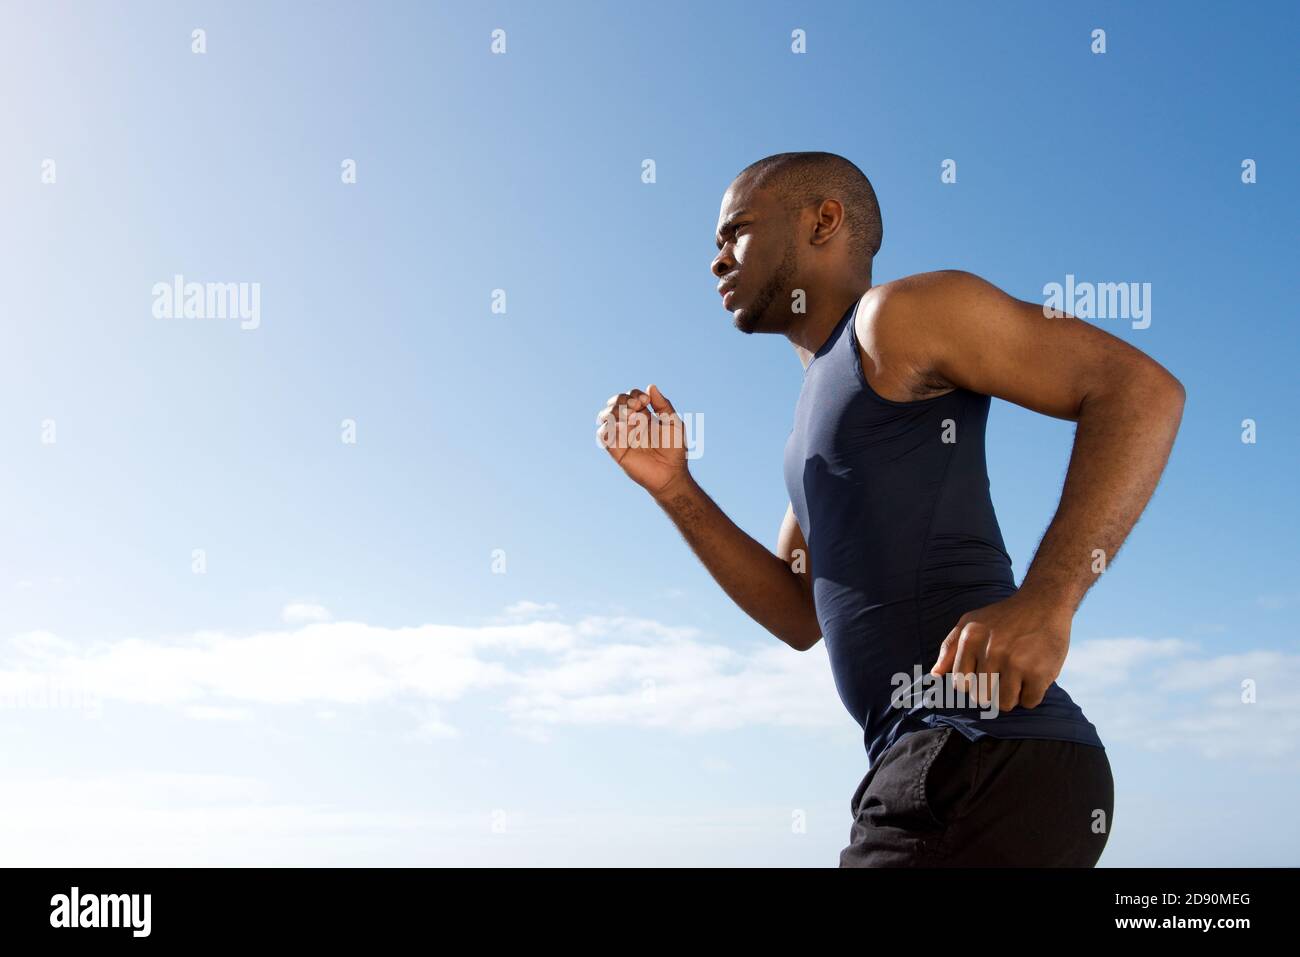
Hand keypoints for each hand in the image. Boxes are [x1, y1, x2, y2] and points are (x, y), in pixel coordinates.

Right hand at [596, 384, 690, 498]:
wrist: (671, 473)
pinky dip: (609, 426)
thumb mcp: (673, 423)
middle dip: (621, 399)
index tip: (646, 400)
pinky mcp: (616, 450)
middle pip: (614, 403)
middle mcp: (629, 424)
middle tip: (636, 405)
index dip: (634, 394)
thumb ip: (663, 405)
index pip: (630, 397)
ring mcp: (622, 436)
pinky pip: (603, 434)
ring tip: (629, 415)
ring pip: (605, 416)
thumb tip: (650, 386)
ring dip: (614, 410)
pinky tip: (623, 427)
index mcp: (642, 416)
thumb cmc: (675, 450)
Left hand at [928, 591, 1071, 712]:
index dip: (972, 685)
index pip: (960, 684)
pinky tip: (1034, 676)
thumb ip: (949, 647)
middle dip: (991, 693)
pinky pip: (1029, 702)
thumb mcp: (970, 622)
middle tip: (1002, 677)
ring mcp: (1015, 662)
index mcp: (970, 640)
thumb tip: (935, 675)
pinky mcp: (1038, 672)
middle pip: (981, 697)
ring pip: (1004, 704)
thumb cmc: (1002, 617)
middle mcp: (990, 651)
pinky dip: (1031, 695)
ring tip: (1018, 677)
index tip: (983, 675)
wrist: (1043, 603)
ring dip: (1012, 696)